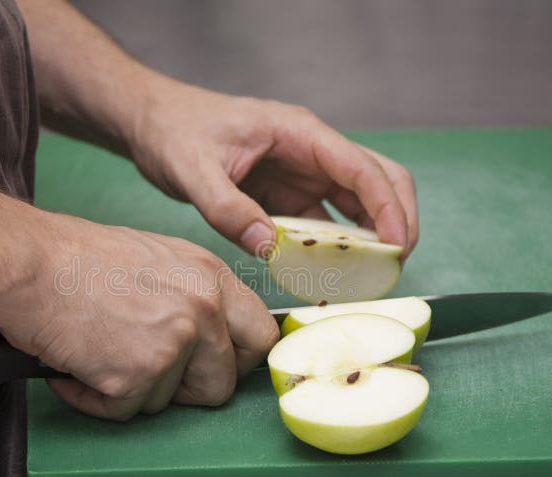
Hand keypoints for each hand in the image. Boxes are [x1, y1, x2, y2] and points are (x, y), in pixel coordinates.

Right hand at [0, 214, 278, 419]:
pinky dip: (97, 399)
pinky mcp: (139, 373)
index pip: (261, 336)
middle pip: (223, 383)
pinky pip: (126, 410)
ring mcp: (175, 341)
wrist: (31, 265)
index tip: (213, 367)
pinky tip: (79, 368)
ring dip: (133, 389)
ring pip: (169, 401)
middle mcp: (203, 308)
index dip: (237, 361)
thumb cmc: (80, 260)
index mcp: (212, 277)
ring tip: (100, 354)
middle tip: (149, 372)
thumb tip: (211, 336)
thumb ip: (196, 296)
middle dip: (187, 389)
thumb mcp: (161, 260)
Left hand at [127, 82, 417, 258]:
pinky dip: (334, 249)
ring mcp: (302, 174)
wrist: (154, 124)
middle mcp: (310, 152)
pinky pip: (323, 224)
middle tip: (394, 266)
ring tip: (372, 278)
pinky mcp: (287, 195)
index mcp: (298, 132)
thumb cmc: (174, 131)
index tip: (398, 246)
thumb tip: (268, 246)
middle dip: (396, 220)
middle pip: (377, 180)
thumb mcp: (193, 170)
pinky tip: (332, 275)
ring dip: (369, 239)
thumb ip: (227, 208)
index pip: (361, 167)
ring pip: (356, 205)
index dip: (387, 207)